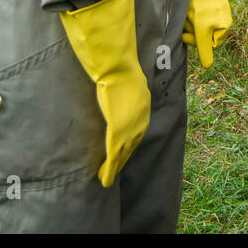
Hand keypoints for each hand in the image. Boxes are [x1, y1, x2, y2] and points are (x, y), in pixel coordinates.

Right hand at [59, 0, 150, 187]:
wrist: (117, 68)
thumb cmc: (118, 68)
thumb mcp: (124, 79)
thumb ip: (121, 86)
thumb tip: (114, 82)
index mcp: (143, 107)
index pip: (138, 130)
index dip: (130, 143)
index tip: (125, 152)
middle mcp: (141, 119)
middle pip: (133, 145)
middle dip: (124, 159)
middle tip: (115, 170)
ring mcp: (131, 127)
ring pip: (123, 155)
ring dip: (115, 168)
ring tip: (107, 179)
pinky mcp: (118, 131)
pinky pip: (113, 155)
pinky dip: (109, 169)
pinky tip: (104, 179)